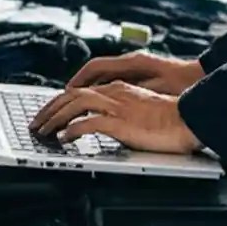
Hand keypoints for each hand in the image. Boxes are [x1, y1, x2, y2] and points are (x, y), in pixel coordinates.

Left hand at [28, 81, 199, 153]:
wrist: (188, 119)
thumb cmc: (172, 118)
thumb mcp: (143, 109)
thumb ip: (125, 110)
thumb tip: (110, 123)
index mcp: (121, 87)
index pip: (83, 89)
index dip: (63, 100)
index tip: (52, 112)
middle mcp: (116, 92)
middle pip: (73, 94)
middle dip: (51, 107)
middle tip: (37, 121)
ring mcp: (117, 105)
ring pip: (75, 104)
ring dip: (55, 117)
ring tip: (43, 130)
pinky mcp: (120, 121)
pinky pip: (87, 123)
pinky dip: (72, 130)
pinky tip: (64, 138)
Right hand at [65, 51, 203, 94]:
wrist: (202, 78)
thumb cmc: (183, 83)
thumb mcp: (158, 87)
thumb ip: (136, 90)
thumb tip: (112, 94)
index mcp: (133, 62)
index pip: (96, 67)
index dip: (79, 80)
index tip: (66, 92)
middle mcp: (132, 62)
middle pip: (96, 71)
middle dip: (79, 85)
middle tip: (64, 101)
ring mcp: (136, 68)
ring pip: (104, 77)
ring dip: (89, 89)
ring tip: (75, 105)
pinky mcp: (141, 76)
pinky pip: (114, 81)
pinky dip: (102, 91)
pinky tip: (99, 106)